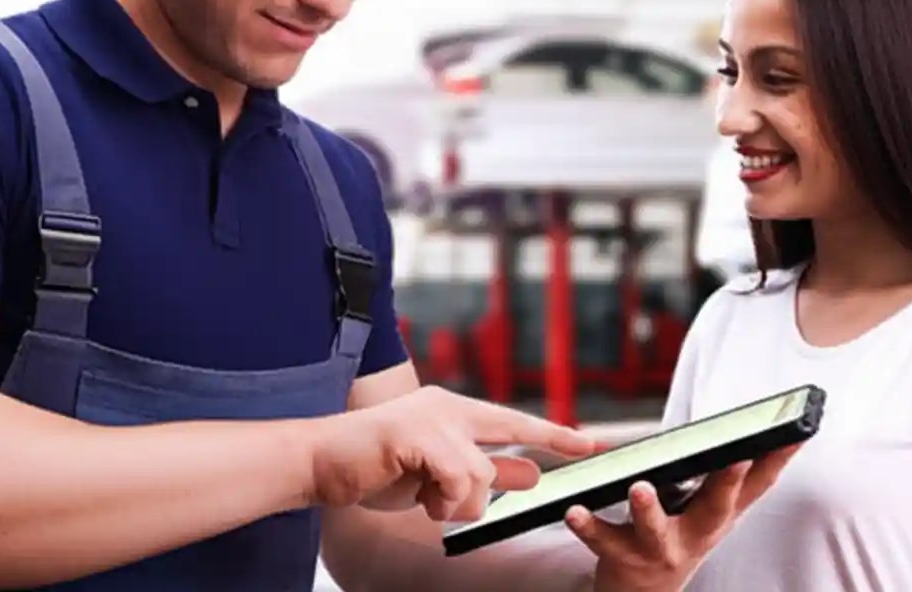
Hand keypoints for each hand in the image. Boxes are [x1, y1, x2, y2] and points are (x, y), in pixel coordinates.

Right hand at [308, 385, 596, 521]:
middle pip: (503, 446)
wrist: (321, 463)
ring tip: (427, 502)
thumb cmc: (374, 468)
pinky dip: (444, 501)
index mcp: (451, 411)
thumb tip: (530, 473)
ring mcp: (434, 418)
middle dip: (524, 462)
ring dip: (457, 503)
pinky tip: (419, 499)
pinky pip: (458, 480)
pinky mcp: (419, 435)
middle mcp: (447, 407)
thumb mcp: (435, 475)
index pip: (511, 420)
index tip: (590, 443)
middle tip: (566, 457)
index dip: (551, 432)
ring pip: (480, 475)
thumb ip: (481, 470)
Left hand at [564, 444, 802, 591]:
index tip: (795, 433)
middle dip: (727, 481)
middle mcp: (696, 535)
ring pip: (655, 529)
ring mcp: (659, 549)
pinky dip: (588, 525)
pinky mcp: (621, 557)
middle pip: (716, 508)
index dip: (778, 459)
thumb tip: (786, 431)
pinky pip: (602, 540)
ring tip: (640, 487)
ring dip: (649, 508)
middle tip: (735, 456)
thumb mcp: (717, 511)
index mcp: (720, 515)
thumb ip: (744, 477)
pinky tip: (575, 510)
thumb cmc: (682, 536)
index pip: (758, 485)